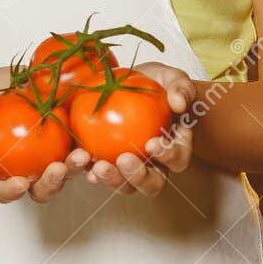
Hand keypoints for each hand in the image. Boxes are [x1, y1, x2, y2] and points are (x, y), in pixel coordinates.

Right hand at [0, 66, 92, 204]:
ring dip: (76, 170)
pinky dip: (94, 157)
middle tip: (56, 169)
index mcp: (5, 166)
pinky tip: (98, 148)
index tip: (20, 181)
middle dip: (50, 185)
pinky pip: (88, 156)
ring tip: (82, 155)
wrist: (27, 72)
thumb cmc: (0, 90)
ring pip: (67, 175)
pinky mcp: (78, 144)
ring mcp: (57, 157)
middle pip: (40, 190)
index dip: (10, 192)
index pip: (3, 190)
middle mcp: (32, 168)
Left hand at [85, 62, 196, 196]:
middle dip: (138, 177)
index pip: (177, 160)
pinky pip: (98, 173)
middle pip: (152, 183)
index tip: (152, 143)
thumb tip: (178, 103)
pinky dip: (89, 170)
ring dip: (112, 179)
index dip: (168, 157)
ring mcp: (129, 166)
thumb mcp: (172, 78)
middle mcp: (154, 164)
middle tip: (124, 160)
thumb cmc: (157, 83)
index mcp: (175, 147)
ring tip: (98, 166)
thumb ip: (181, 88)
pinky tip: (81, 160)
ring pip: (125, 185)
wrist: (130, 82)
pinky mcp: (106, 161)